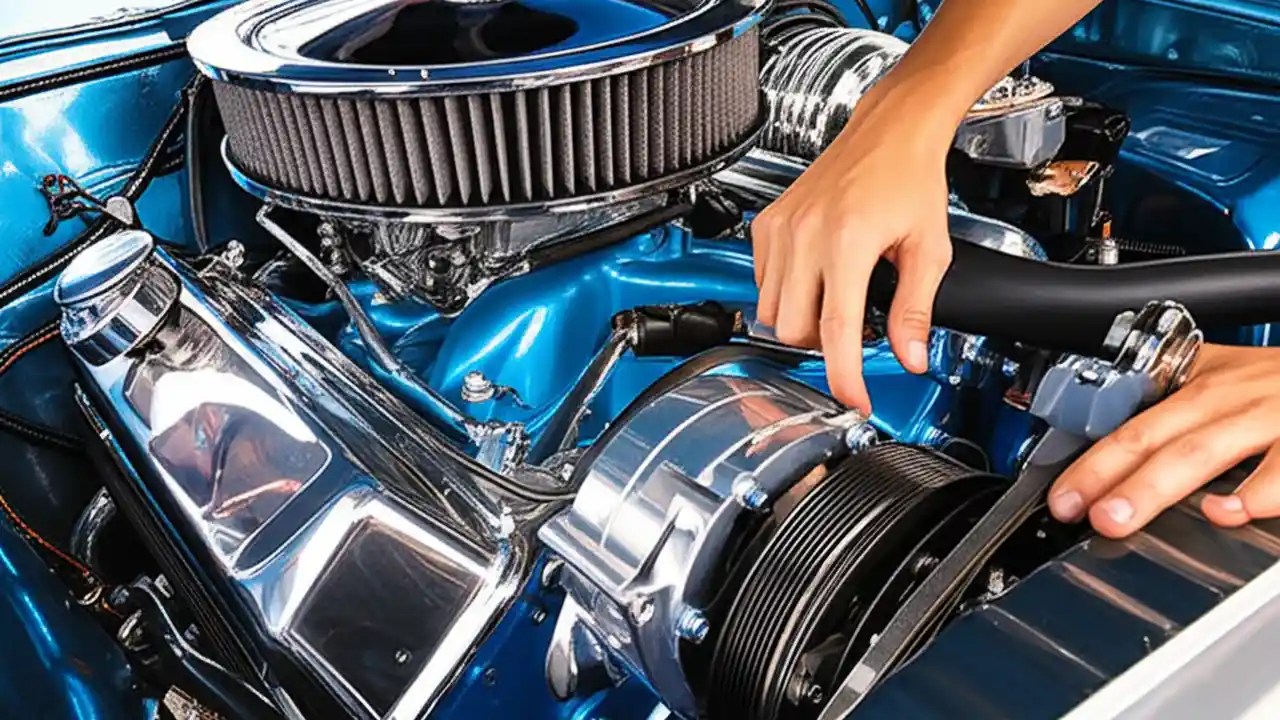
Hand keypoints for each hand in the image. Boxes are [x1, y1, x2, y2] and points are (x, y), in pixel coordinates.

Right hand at [751, 83, 956, 413]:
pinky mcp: (766, 223)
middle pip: (794, 329)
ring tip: (834, 303)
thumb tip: (910, 357)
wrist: (888, 130)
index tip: (854, 399)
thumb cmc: (910, 177)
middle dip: (821, 345)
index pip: (836, 330)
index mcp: (847, 242)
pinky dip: (784, 294)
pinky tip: (813, 279)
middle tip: (854, 332)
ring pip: (771, 310)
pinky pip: (762, 282)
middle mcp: (805, 235)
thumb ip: (915, 310)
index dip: (844, 376)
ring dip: (801, 321)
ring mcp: (780, 228)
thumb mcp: (927, 248)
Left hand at [1049, 343, 1279, 536]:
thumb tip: (1121, 455)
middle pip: (1156, 434)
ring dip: (1156, 486)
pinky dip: (1257, 491)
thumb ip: (1182, 406)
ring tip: (1121, 517)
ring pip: (1205, 450)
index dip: (1094, 458)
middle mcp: (1232, 394)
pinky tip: (1230, 512)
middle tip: (1079, 511)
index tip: (1063, 496)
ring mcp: (1273, 415)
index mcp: (1204, 381)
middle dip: (1109, 474)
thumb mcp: (1231, 376)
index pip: (1135, 418)